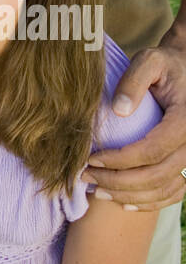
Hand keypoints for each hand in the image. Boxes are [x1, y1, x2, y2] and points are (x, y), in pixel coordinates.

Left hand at [80, 39, 185, 209]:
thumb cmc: (165, 65)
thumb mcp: (149, 61)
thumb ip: (134, 82)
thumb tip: (118, 110)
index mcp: (185, 120)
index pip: (151, 150)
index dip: (119, 160)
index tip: (91, 160)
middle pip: (157, 175)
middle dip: (118, 181)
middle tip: (87, 178)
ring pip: (165, 189)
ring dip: (130, 195)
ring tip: (99, 192)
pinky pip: (174, 193)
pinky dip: (150, 202)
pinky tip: (125, 201)